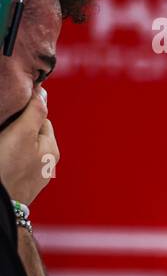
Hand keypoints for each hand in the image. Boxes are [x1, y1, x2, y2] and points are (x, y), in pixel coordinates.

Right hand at [0, 86, 57, 205]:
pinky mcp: (18, 183)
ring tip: (0, 140)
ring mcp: (32, 175)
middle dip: (16, 125)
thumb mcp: (22, 134)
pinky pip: (13, 160)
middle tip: (1, 123)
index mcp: (52, 149)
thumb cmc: (8, 167)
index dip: (24, 110)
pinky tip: (1, 155)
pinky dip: (6, 153)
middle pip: (30, 132)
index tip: (8, 107)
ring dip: (9, 139)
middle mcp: (46, 163)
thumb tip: (44, 92)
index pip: (41, 117)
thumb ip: (35, 112)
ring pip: (20, 147)